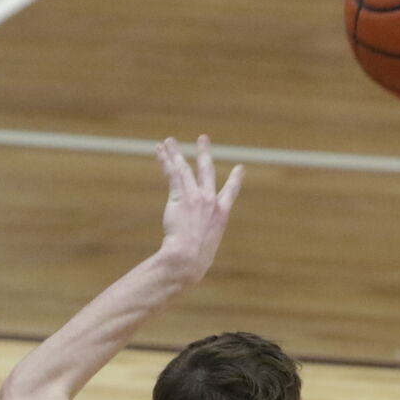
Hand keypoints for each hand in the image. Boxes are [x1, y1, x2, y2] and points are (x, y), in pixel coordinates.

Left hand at [155, 135, 244, 283]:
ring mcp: (195, 196)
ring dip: (176, 153)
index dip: (235, 179)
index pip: (231, 192)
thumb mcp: (206, 250)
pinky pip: (172, 173)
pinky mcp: (180, 196)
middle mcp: (210, 201)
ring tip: (169, 141)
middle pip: (207, 171)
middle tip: (203, 139)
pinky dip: (165, 160)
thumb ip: (203, 242)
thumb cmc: (195, 261)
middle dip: (205, 153)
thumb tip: (196, 256)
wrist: (187, 258)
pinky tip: (160, 150)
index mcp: (221, 214)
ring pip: (185, 168)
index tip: (239, 168)